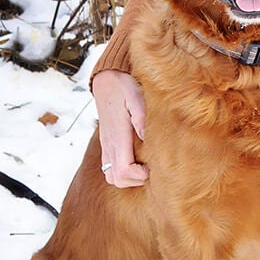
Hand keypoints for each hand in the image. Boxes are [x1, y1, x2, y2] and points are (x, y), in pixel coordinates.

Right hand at [93, 69, 148, 186]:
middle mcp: (110, 144)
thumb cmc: (124, 86)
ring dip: (128, 178)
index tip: (152, 168)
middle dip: (136, 180)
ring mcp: (107, 145)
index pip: (123, 170)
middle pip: (117, 179)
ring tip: (145, 166)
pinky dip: (123, 171)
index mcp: (118, 136)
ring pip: (111, 176)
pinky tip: (138, 160)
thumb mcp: (136, 96)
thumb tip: (147, 137)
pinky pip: (110, 166)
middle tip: (152, 168)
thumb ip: (141, 117)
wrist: (106, 79)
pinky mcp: (107, 143)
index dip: (139, 176)